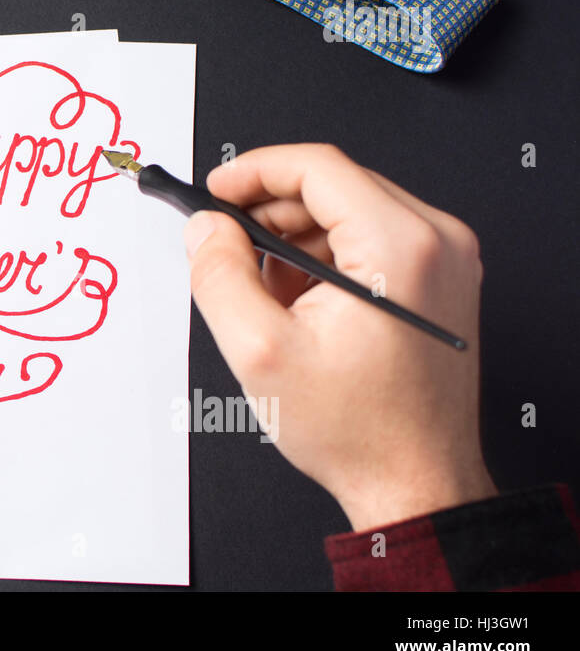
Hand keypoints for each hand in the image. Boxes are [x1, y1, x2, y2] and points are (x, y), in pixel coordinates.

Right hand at [183, 143, 495, 530]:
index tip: (216, 189)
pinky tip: (299, 305)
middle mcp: (435, 241)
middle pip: (333, 186)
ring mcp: (445, 261)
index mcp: (399, 246)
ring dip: (296, 239)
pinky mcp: (440, 281)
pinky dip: (325, 259)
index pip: (317, 167)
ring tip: (266, 293)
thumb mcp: (261, 352)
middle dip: (270, 211)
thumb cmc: (360, 431)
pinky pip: (369, 241)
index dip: (254, 170)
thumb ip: (220, 276)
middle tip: (226, 244)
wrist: (415, 483)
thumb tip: (206, 229)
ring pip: (348, 212)